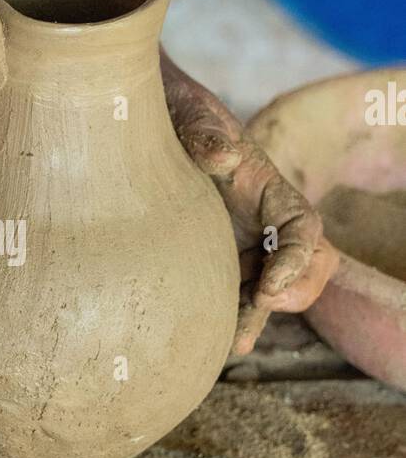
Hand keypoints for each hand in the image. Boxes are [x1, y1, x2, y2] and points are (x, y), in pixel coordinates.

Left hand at [161, 52, 337, 354]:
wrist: (153, 126)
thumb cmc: (179, 117)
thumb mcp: (190, 115)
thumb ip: (205, 132)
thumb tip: (222, 157)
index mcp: (268, 188)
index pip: (302, 227)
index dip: (296, 260)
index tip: (270, 287)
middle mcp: (264, 221)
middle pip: (305, 264)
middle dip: (292, 292)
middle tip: (261, 306)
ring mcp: (243, 243)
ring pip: (268, 287)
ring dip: (257, 315)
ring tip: (235, 342)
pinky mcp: (217, 259)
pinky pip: (233, 293)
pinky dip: (228, 315)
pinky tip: (207, 338)